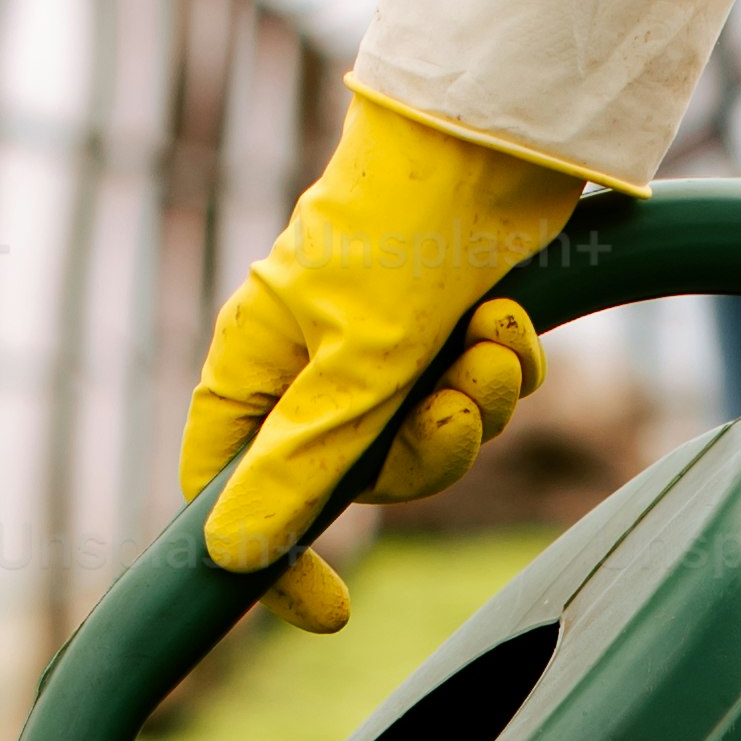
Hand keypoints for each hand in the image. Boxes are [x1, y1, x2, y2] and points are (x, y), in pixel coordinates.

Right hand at [185, 89, 577, 630]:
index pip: (233, 488)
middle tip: (455, 411)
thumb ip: (301, 466)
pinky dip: (502, 370)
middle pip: (358, 476)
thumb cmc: (404, 233)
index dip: (275, 556)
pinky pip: (477, 392)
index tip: (329, 609)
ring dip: (476, 404)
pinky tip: (509, 322)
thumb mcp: (355, 367)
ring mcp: (385, 340)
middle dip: (424, 454)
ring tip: (489, 340)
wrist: (494, 130)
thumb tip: (231, 558)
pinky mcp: (450, 321)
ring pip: (431, 435)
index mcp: (257, 361)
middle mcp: (313, 357)